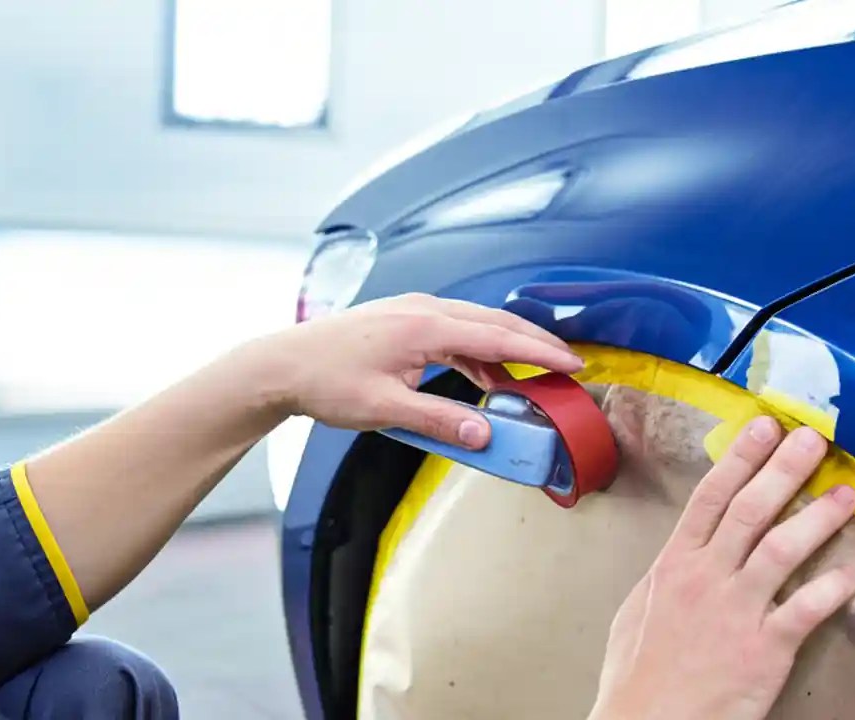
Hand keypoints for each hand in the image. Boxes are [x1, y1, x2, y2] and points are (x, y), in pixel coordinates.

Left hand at [254, 293, 582, 447]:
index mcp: (425, 327)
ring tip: (530, 379)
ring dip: (507, 349)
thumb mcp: (385, 410)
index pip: (499, 337)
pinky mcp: (405, 318)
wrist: (281, 364)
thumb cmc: (326, 382)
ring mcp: (414, 310)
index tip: (572, 365)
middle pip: (496, 322)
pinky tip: (485, 376)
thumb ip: (440, 421)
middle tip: (568, 365)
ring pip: (477, 324)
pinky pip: (456, 330)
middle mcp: (424, 309)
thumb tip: (484, 435)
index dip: (540, 353)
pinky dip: (478, 351)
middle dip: (536, 344)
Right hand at [589, 420, 854, 719]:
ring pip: (782, 550)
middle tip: (814, 439)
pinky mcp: (764, 650)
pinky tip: (851, 574)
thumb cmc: (638, 674)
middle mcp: (706, 578)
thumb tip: (685, 548)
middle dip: (785, 469)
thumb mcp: (639, 610)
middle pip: (751, 510)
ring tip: (847, 495)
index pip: (711, 497)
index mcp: (674, 564)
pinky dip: (830, 590)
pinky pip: (804, 610)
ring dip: (818, 518)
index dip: (741, 458)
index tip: (764, 426)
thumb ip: (667, 573)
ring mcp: (736, 612)